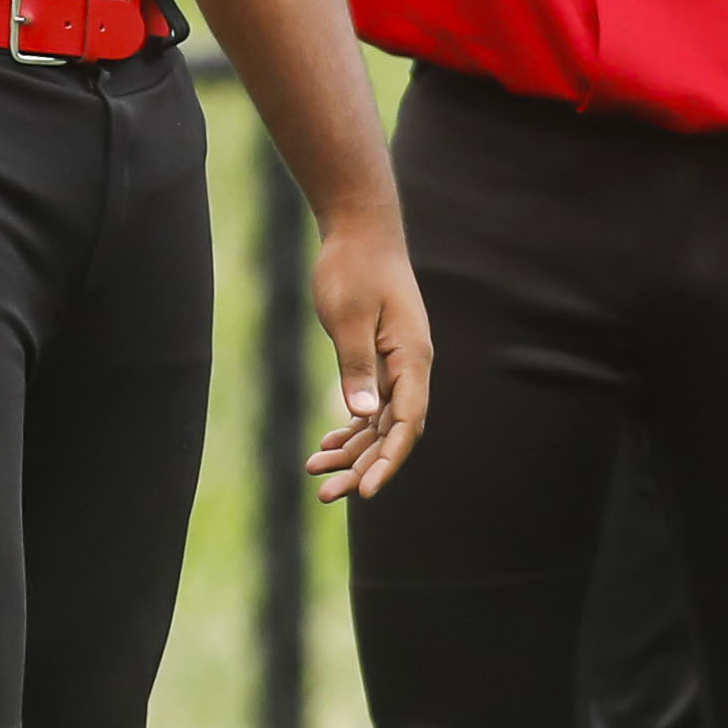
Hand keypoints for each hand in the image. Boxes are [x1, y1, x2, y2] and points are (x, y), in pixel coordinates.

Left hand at [304, 210, 431, 500]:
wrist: (360, 232)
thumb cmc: (354, 268)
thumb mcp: (349, 317)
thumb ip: (357, 366)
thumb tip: (362, 414)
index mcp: (412, 359)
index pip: (407, 424)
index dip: (388, 462)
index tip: (366, 492)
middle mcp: (410, 367)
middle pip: (393, 432)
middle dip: (363, 466)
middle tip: (327, 495)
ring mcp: (397, 365)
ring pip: (380, 423)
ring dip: (352, 451)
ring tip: (316, 473)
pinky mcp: (380, 359)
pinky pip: (371, 405)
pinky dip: (351, 426)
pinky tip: (327, 444)